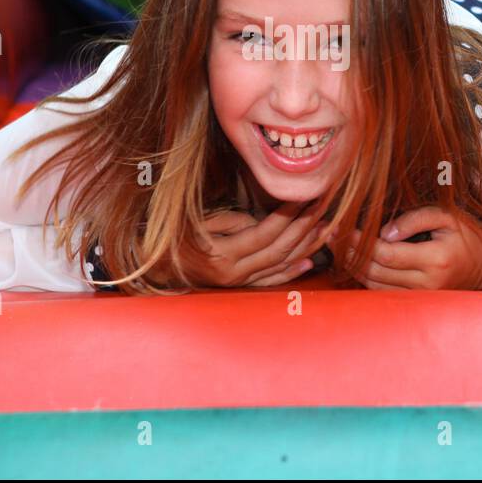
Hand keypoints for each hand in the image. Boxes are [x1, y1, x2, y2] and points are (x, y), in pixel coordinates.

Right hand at [180, 200, 333, 287]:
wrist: (155, 267)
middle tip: (324, 206)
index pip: (265, 232)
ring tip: (327, 228)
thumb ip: (233, 222)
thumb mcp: (200, 222)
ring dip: (306, 247)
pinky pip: (271, 281)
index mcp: (223, 255)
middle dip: (304, 226)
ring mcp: (238, 284)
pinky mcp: (239, 287)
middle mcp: (234, 274)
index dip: (288, 214)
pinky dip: (291, 271)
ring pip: (280, 265)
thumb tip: (262, 223)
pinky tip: (309, 261)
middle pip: (279, 249)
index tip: (304, 195)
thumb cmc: (174, 237)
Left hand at [348, 205, 481, 290]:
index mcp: (435, 259)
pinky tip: (355, 262)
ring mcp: (423, 295)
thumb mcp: (448, 216)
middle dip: (351, 253)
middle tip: (330, 236)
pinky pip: (384, 292)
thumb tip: (384, 232)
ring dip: (353, 267)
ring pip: (376, 285)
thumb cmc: (468, 234)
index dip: (361, 242)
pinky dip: (366, 278)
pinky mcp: (419, 301)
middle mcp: (427, 283)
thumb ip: (415, 219)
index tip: (342, 228)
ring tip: (337, 247)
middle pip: (377, 271)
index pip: (387, 254)